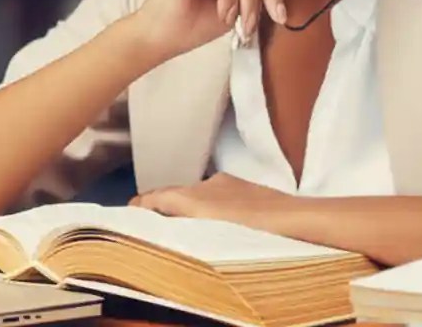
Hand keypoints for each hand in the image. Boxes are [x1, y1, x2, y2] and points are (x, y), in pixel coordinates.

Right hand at [129, 173, 290, 229]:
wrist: (293, 220)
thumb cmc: (250, 234)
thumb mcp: (208, 238)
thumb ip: (182, 228)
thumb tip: (163, 226)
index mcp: (189, 196)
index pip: (155, 198)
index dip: (140, 206)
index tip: (128, 213)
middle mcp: (203, 184)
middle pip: (175, 194)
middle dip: (162, 208)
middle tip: (153, 223)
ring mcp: (225, 183)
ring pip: (197, 194)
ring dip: (187, 207)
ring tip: (184, 225)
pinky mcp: (243, 185)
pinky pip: (216, 194)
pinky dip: (208, 205)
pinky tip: (217, 220)